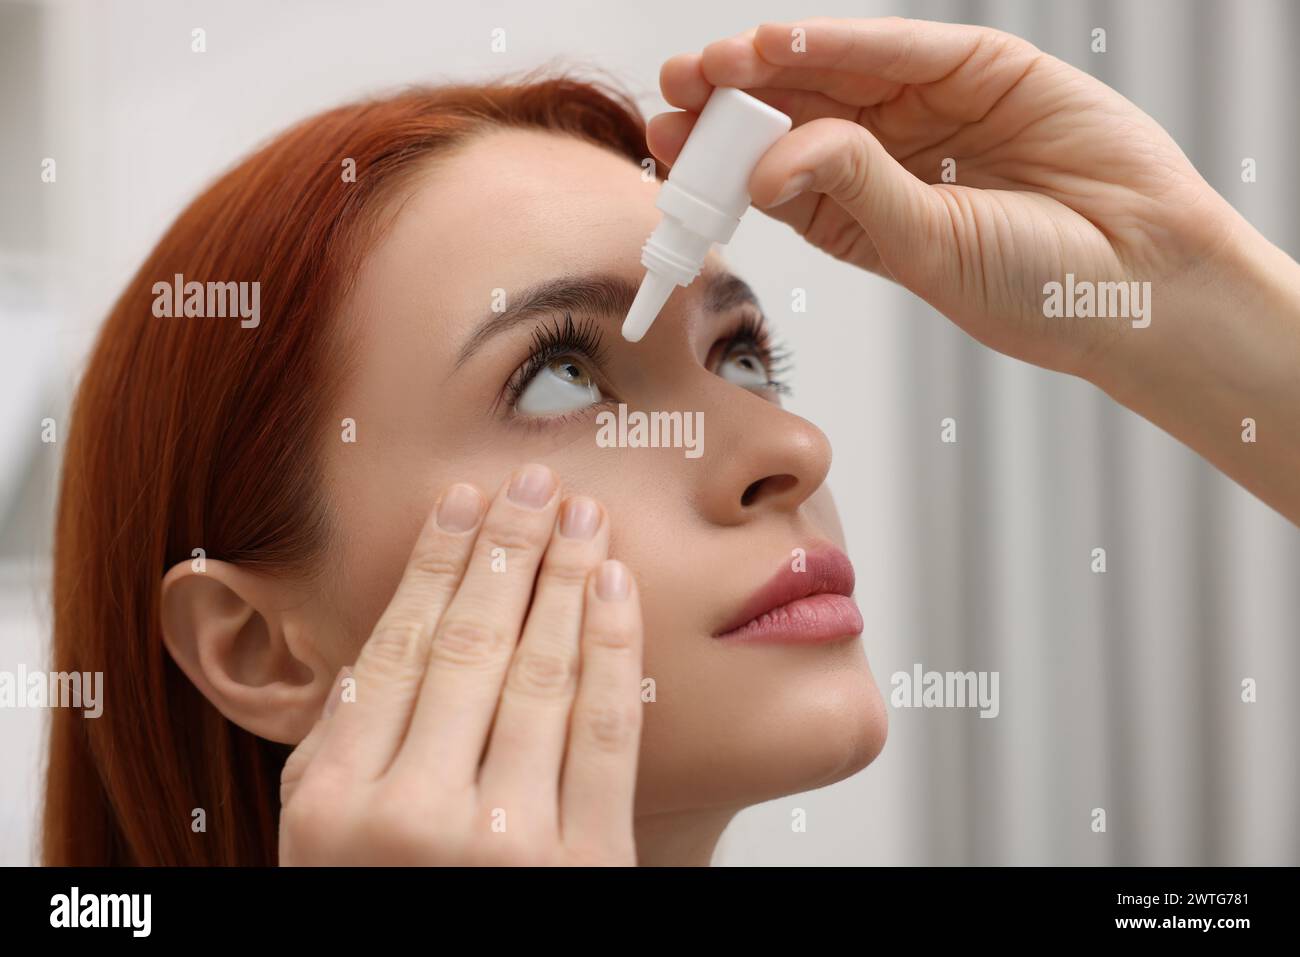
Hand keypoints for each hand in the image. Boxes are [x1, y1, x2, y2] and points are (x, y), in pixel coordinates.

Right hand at [277, 464, 643, 864]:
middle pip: (469, 643)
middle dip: (507, 549)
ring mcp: (501, 844)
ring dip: (564, 579)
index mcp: (334, 804)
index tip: (464, 502)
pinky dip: (615, 649)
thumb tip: (387, 632)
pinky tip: (613, 589)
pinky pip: (607, 732)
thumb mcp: (323, 842)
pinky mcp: (584, 867)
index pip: (396, 646)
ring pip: (541, 673)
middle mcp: (411, 818)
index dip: (436, 562)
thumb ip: (346, 746)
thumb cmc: (384, 908)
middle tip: (533, 481)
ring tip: (581, 516)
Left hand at [649, 16, 1246, 379]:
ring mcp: (933, 111)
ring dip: (774, 65)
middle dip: (731, 99)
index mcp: (859, 215)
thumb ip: (852, 194)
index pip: (773, 173)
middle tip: (675, 88)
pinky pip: (903, 51)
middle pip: (793, 115)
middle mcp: (888, 158)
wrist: (1144, 279)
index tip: (665, 142)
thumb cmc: (1035, 290)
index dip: (718, 155)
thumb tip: (768, 158)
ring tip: (714, 64)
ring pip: (838, 76)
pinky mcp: (983, 70)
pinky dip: (844, 44)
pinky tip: (785, 45)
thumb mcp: (926, 250)